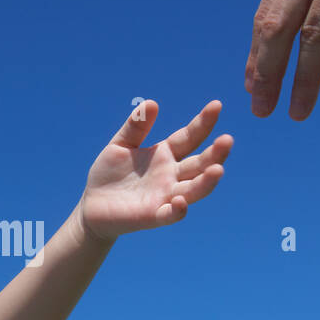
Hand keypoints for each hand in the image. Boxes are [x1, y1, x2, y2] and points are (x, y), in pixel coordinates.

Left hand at [79, 99, 231, 241]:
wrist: (92, 205)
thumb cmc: (109, 174)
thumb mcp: (120, 144)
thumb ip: (135, 127)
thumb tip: (151, 103)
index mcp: (166, 155)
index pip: (190, 137)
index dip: (203, 123)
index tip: (216, 105)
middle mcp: (172, 176)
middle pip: (200, 164)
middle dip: (215, 153)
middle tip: (227, 140)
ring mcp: (165, 196)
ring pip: (194, 190)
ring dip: (207, 181)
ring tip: (218, 170)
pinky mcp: (153, 216)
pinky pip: (170, 215)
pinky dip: (178, 210)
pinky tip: (180, 201)